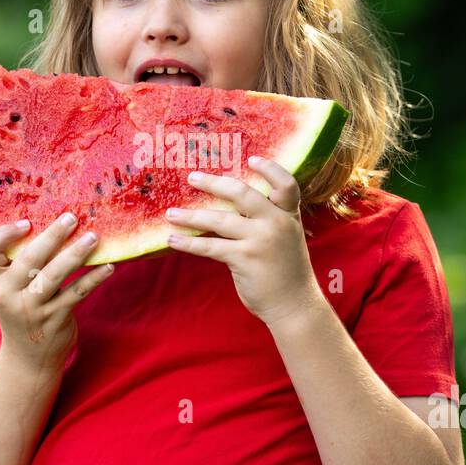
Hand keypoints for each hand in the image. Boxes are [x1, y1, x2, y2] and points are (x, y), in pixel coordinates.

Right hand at [0, 213, 115, 372]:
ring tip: (93, 237)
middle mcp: (9, 295)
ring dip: (76, 254)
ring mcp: (32, 309)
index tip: (26, 222)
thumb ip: (20, 263)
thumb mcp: (10, 290)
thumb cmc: (22, 310)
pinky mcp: (55, 320)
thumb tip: (50, 222)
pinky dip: (94, 278)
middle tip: (71, 217)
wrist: (27, 359)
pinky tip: (109, 266)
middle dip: (51, 236)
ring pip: (55, 275)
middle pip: (29, 259)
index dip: (4, 235)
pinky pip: (77, 293)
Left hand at [164, 155, 321, 327]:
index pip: (286, 184)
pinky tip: (173, 240)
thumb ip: (268, 220)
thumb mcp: (287, 239)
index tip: (251, 158)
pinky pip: (210, 246)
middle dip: (214, 183)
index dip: (270, 169)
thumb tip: (233, 206)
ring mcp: (261, 240)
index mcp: (288, 216)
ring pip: (219, 220)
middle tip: (192, 178)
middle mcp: (276, 223)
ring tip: (170, 213)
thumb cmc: (285, 272)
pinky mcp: (245, 259)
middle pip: (242, 193)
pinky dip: (189, 243)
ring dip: (191, 216)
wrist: (294, 306)